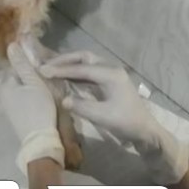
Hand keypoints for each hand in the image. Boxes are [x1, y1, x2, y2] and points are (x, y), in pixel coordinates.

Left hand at [0, 42, 63, 172]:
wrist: (41, 140)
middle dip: (31, 77)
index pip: (15, 66)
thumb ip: (23, 64)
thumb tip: (11, 45)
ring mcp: (8, 108)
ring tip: (48, 89)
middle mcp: (2, 96)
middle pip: (18, 79)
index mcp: (4, 86)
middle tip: (48, 79)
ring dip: (33, 88)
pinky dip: (32, 98)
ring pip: (22, 90)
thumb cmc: (39, 109)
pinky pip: (23, 100)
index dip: (31, 66)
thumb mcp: (34, 82)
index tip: (45, 69)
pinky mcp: (16, 117)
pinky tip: (43, 101)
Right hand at [40, 51, 188, 185]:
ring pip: (87, 63)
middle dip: (64, 60)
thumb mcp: (102, 116)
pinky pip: (89, 72)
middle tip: (46, 65)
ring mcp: (111, 74)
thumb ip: (82, 106)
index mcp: (111, 74)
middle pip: (84, 58)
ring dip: (69, 65)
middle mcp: (111, 69)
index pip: (81, 68)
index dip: (61, 69)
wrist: (145, 130)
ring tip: (51, 69)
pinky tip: (65, 78)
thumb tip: (63, 99)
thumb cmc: (126, 122)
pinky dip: (76, 72)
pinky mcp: (109, 81)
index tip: (43, 71)